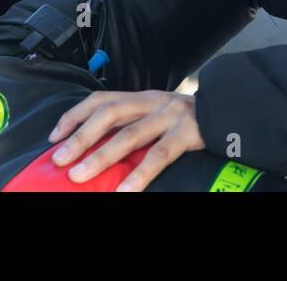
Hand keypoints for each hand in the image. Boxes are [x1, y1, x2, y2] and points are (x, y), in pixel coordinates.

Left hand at [48, 90, 204, 191]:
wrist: (233, 111)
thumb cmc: (190, 121)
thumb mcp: (160, 115)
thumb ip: (135, 125)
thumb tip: (95, 151)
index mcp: (143, 97)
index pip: (102, 99)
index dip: (76, 115)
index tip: (54, 136)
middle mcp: (153, 101)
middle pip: (110, 113)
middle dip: (81, 136)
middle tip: (59, 159)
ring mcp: (171, 116)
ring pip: (130, 135)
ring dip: (101, 156)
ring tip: (81, 175)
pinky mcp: (189, 133)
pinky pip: (160, 155)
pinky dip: (140, 174)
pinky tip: (126, 190)